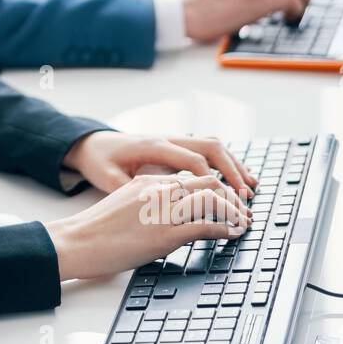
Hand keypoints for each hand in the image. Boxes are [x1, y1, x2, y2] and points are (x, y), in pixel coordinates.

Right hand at [44, 175, 251, 280]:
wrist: (76, 241)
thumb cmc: (95, 230)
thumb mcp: (123, 204)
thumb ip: (147, 201)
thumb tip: (165, 213)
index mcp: (148, 181)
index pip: (192, 177)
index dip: (215, 187)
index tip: (225, 199)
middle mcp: (159, 190)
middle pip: (209, 183)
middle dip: (231, 196)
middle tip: (242, 210)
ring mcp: (164, 211)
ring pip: (213, 201)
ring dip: (234, 212)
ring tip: (242, 222)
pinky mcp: (166, 234)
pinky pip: (207, 226)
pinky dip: (225, 229)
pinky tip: (231, 234)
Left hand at [63, 130, 256, 197]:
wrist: (91, 143)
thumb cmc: (99, 161)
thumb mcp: (108, 178)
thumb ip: (130, 189)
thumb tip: (153, 204)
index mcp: (152, 146)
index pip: (192, 159)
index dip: (212, 179)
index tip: (227, 198)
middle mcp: (167, 139)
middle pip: (210, 147)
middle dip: (231, 170)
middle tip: (246, 194)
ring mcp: (173, 141)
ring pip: (212, 147)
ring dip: (233, 165)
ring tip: (251, 186)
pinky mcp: (175, 147)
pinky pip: (206, 151)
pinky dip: (223, 163)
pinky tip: (235, 179)